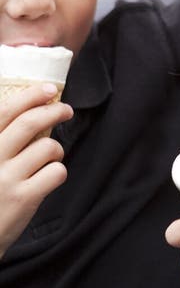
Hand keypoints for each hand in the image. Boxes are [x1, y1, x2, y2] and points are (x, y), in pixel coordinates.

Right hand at [0, 83, 72, 258]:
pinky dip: (57, 172)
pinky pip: (56, 172)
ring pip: (48, 147)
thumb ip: (2, 139)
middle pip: (30, 123)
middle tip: (66, 110)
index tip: (49, 89)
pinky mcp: (23, 198)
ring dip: (56, 149)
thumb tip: (30, 112)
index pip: (5, 111)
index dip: (30, 96)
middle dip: (54, 111)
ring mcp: (6, 179)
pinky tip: (48, 178)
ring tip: (50, 157)